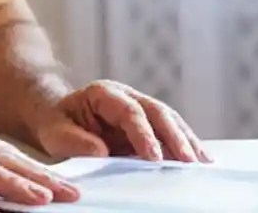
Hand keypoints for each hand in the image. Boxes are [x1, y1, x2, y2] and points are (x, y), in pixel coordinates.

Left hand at [31, 80, 211, 162]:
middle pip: (157, 112)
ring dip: (187, 140)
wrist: (59, 119)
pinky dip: (186, 144)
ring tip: (203, 162)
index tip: (154, 157)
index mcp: (104, 94)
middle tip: (188, 161)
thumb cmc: (56, 124)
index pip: (129, 111)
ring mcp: (141, 108)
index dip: (144, 133)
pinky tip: (200, 160)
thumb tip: (101, 151)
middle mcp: (127, 96)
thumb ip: (74, 141)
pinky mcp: (149, 124)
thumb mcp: (55, 133)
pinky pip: (171, 132)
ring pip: (170, 120)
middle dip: (175, 136)